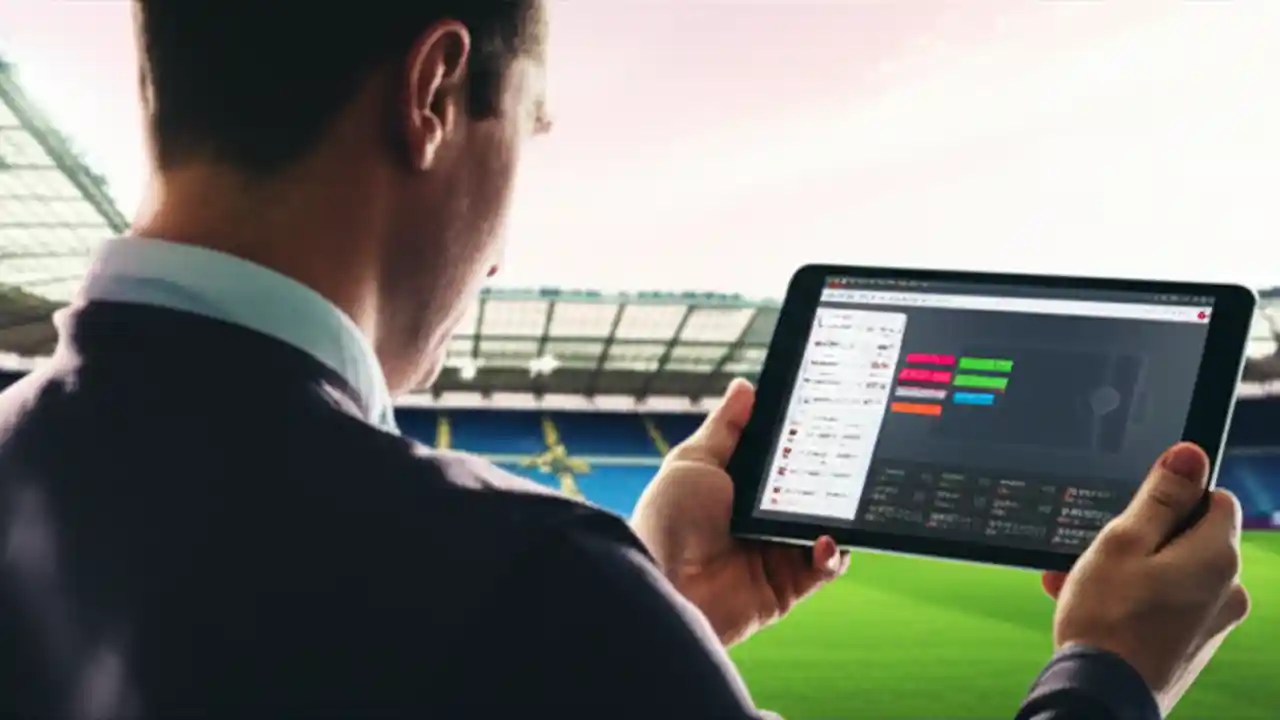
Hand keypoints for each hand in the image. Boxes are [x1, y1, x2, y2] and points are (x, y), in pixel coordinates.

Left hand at [630, 379, 849, 646]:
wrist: (666, 586)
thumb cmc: (670, 521)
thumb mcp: (695, 461)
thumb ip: (726, 428)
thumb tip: (745, 385)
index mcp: (738, 489)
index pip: (782, 461)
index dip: (804, 442)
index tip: (832, 415)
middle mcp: (759, 521)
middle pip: (809, 492)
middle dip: (832, 476)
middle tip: (855, 454)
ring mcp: (775, 553)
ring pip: (825, 527)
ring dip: (839, 514)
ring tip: (846, 499)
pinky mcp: (787, 587)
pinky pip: (824, 567)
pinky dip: (833, 553)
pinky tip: (825, 539)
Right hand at [1041, 443, 1250, 715]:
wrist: (1102, 695)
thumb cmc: (1107, 619)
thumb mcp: (1123, 542)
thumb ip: (1160, 497)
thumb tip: (1191, 454)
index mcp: (1216, 556)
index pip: (1215, 498)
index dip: (1172, 496)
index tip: (1134, 509)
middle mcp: (1228, 589)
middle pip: (1190, 538)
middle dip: (1143, 537)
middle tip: (1097, 550)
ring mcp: (1213, 622)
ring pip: (1174, 573)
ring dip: (1131, 570)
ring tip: (1080, 581)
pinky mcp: (1193, 646)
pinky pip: (1169, 605)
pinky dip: (1137, 599)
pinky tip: (1095, 606)